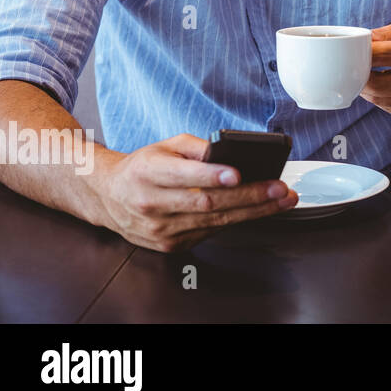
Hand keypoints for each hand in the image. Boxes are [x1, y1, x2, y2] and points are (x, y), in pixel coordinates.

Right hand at [95, 134, 296, 251]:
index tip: (238, 174)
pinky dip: (236, 220)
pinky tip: (259, 211)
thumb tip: (231, 153)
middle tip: (279, 189)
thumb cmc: (143, 167)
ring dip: (253, 211)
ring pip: (214, 221)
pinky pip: (210, 232)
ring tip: (281, 200)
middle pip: (207, 203)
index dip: (212, 176)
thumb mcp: (166, 146)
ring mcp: (160, 229)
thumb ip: (199, 147)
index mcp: (149, 173)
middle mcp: (153, 203)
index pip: (184, 176)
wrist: (109, 197)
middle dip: (250, 196)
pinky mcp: (170, 245)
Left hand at [362, 20, 390, 124]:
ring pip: (379, 99)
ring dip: (368, 88)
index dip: (364, 53)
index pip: (386, 54)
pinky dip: (381, 99)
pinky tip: (390, 88)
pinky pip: (387, 108)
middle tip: (355, 67)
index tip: (352, 50)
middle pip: (377, 83)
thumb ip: (388, 33)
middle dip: (360, 75)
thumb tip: (362, 40)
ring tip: (372, 76)